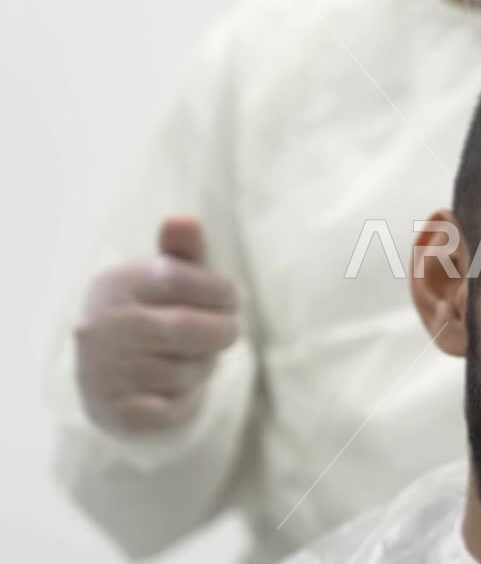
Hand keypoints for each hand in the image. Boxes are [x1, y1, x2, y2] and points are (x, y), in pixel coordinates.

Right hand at [74, 216, 238, 434]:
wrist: (113, 383)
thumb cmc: (155, 316)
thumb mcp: (169, 279)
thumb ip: (182, 252)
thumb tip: (183, 219)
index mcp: (114, 284)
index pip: (178, 278)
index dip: (220, 290)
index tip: (233, 299)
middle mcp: (99, 325)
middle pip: (186, 328)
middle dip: (221, 331)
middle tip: (227, 332)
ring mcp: (101, 370)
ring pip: (183, 371)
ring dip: (202, 367)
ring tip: (191, 360)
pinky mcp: (113, 411)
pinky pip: (169, 408)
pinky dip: (184, 400)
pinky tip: (174, 390)